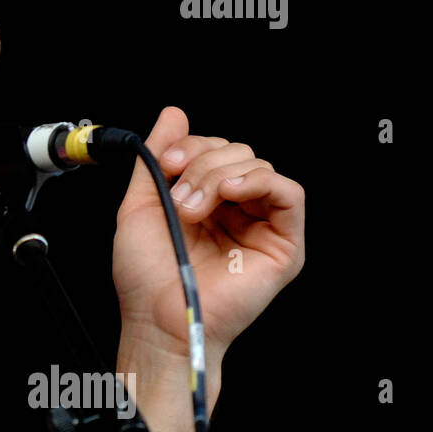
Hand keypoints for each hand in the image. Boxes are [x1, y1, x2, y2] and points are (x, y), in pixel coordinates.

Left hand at [111, 107, 305, 397]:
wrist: (158, 318)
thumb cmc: (147, 274)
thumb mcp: (141, 203)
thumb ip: (156, 158)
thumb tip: (173, 113)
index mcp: (206, 201)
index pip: (215, 151)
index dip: (193, 147)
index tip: (169, 163)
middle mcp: (237, 212)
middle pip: (238, 153)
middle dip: (204, 162)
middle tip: (178, 195)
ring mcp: (261, 227)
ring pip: (259, 166)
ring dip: (221, 175)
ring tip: (194, 208)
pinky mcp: (285, 245)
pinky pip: (290, 194)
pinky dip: (259, 181)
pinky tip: (229, 193)